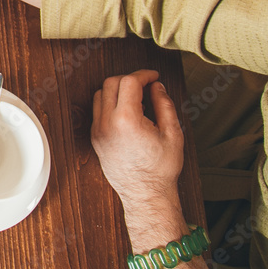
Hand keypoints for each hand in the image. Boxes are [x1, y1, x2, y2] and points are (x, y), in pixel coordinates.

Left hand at [91, 70, 183, 208]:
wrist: (145, 194)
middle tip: (146, 85)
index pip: (128, 81)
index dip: (143, 74)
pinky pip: (97, 110)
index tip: (153, 77)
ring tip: (137, 99)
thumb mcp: (172, 134)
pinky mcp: (95, 137)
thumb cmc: (160, 169)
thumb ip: (164, 105)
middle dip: (129, 79)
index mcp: (127, 120)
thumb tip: (156, 86)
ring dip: (117, 90)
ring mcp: (97, 130)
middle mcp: (106, 123)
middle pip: (111, 83)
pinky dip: (109, 103)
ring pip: (100, 94)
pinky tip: (127, 112)